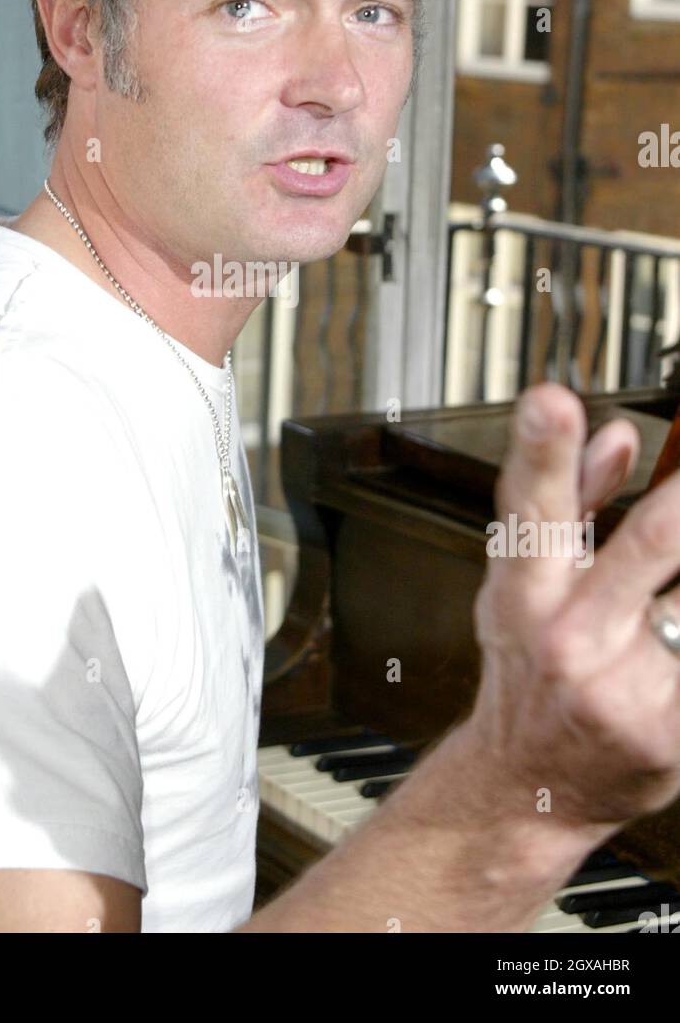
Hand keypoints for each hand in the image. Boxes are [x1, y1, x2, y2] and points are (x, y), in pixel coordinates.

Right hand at [469, 381, 679, 831]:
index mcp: (527, 589)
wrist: (528, 786)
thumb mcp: (523, 583)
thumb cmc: (528, 672)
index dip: (543, 450)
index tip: (552, 402)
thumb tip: (617, 436)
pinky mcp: (668, 731)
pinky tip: (679, 625)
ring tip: (668, 598)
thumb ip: (572, 501)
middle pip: (649, 544)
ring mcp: (623, 687)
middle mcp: (569, 635)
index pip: (533, 504)